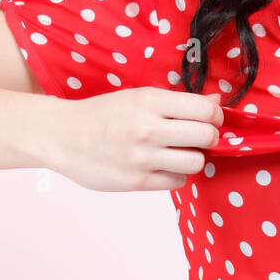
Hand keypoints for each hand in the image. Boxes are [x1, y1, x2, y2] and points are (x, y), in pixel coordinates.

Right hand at [41, 86, 223, 191]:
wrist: (61, 135)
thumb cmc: (102, 114)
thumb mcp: (138, 97)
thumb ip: (178, 101)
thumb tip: (218, 101)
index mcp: (150, 101)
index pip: (205, 109)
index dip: (215, 116)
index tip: (211, 119)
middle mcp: (147, 128)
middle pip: (206, 136)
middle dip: (209, 137)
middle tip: (198, 137)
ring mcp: (141, 157)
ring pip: (196, 163)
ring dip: (193, 158)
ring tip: (179, 153)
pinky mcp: (136, 181)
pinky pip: (177, 182)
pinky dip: (175, 174)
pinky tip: (162, 166)